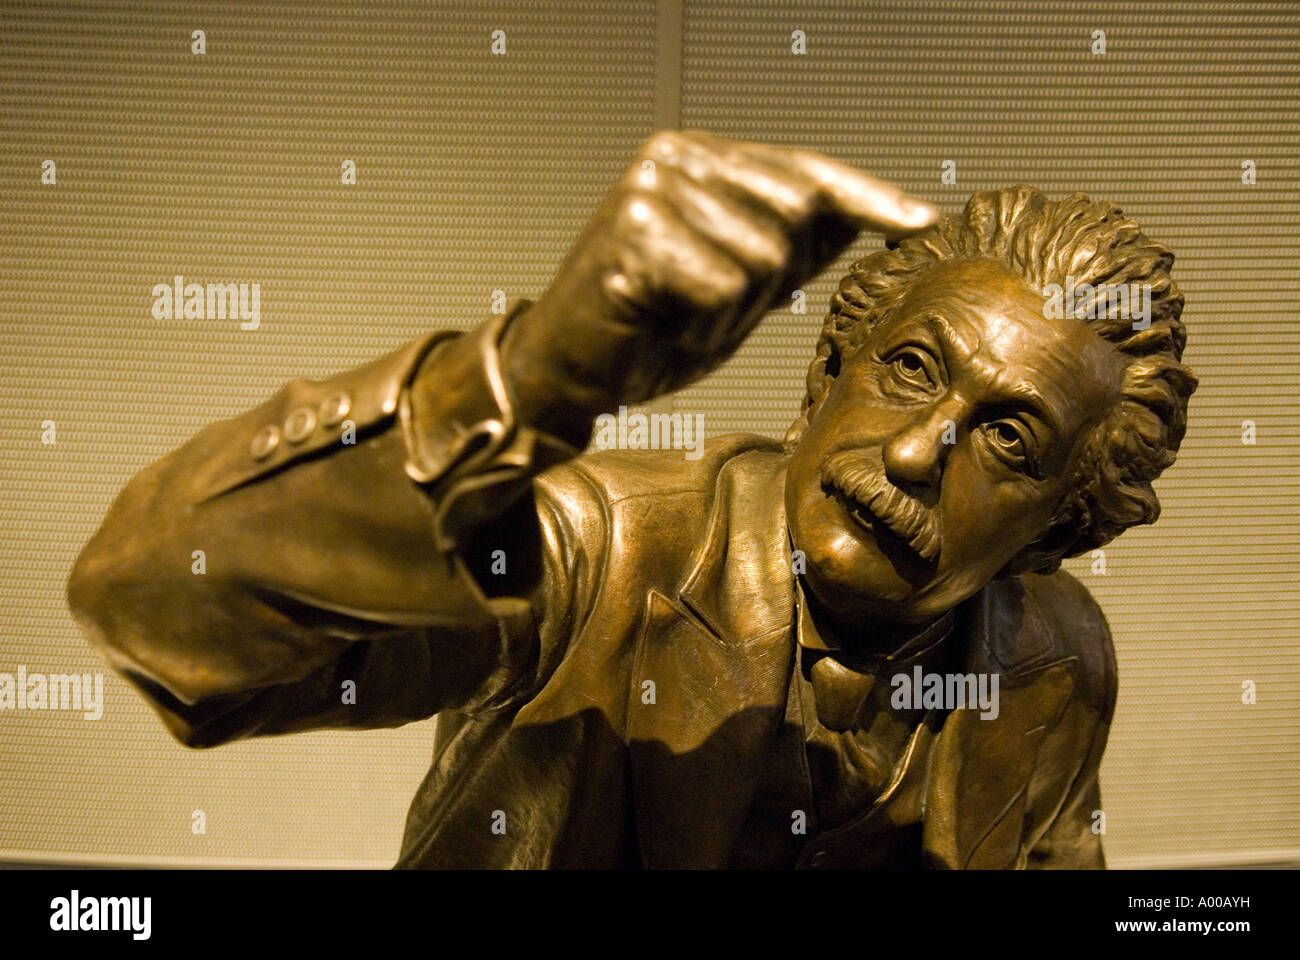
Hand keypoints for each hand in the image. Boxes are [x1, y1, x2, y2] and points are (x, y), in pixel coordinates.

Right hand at [502, 129, 939, 435]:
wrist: (569, 369)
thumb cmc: (648, 327)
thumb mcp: (737, 287)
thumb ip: (791, 248)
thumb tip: (858, 218)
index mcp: (700, 158)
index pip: (806, 168)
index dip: (869, 197)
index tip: (923, 221)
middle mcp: (675, 158)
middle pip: (796, 215)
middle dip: (773, 282)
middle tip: (711, 308)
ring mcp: (652, 191)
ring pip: (763, 260)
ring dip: (734, 314)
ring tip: (681, 318)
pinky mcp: (635, 235)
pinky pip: (722, 290)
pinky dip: (704, 328)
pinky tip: (663, 326)